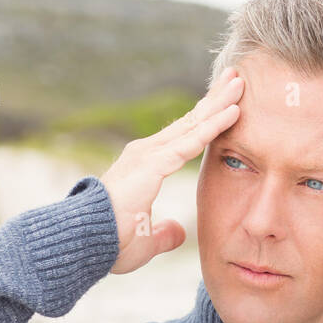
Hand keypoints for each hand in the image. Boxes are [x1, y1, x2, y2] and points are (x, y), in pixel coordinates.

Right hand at [100, 67, 243, 273]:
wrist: (83, 244)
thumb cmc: (110, 244)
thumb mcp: (146, 240)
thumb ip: (164, 233)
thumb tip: (178, 233)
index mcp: (145, 168)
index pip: (182, 138)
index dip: (205, 121)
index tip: (226, 104)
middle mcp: (146, 154)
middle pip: (188, 122)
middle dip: (213, 100)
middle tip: (236, 78)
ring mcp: (148, 155)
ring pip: (192, 124)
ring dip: (218, 103)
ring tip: (239, 82)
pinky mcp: (153, 164)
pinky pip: (192, 141)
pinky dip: (214, 125)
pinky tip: (233, 110)